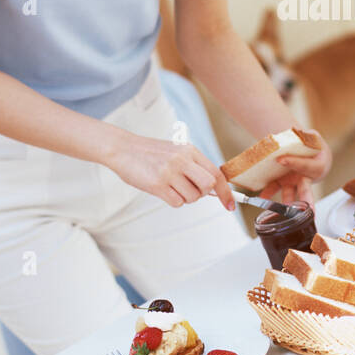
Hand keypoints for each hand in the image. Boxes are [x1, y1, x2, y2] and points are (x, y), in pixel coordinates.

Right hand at [106, 132, 234, 209]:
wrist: (123, 149)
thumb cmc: (150, 153)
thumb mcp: (176, 152)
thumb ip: (194, 166)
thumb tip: (212, 188)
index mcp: (190, 151)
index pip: (216, 173)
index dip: (226, 191)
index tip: (231, 205)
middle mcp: (182, 159)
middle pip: (208, 186)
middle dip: (202, 194)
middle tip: (189, 190)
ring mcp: (170, 171)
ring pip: (192, 197)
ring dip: (184, 198)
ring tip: (171, 187)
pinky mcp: (158, 184)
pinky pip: (176, 202)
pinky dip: (172, 201)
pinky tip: (162, 190)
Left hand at [259, 129, 331, 205]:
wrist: (311, 153)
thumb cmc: (313, 146)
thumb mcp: (313, 138)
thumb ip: (307, 137)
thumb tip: (301, 134)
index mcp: (318, 166)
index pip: (307, 166)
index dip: (295, 162)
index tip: (281, 159)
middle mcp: (307, 178)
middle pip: (307, 191)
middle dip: (307, 201)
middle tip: (309, 210)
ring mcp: (295, 183)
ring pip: (291, 194)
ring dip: (285, 203)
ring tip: (280, 210)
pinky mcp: (285, 183)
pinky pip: (276, 188)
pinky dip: (268, 192)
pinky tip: (261, 197)